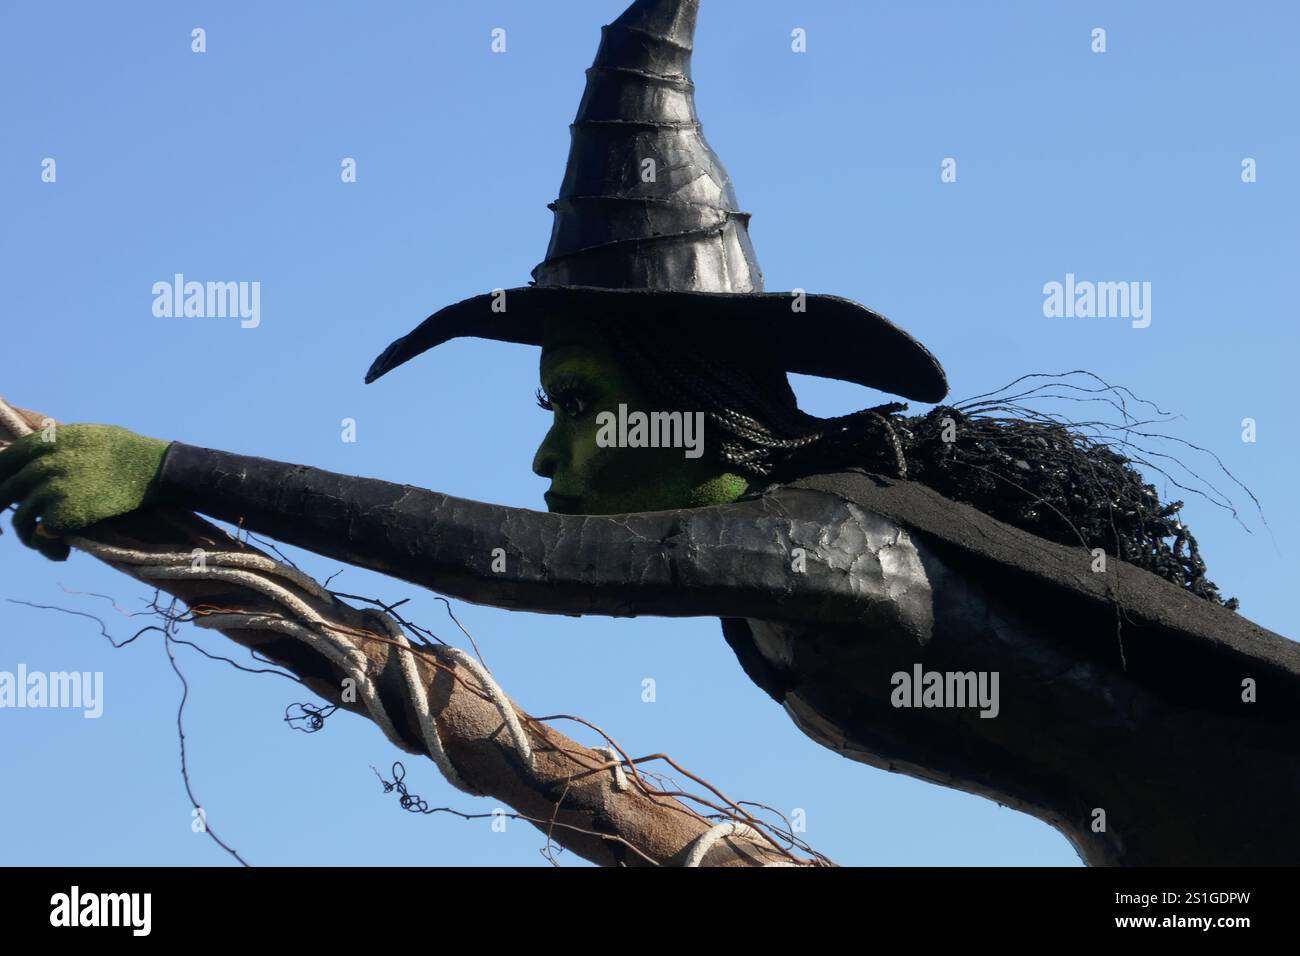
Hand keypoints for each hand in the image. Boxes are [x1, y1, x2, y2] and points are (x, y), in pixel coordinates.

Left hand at [0, 424, 170, 560]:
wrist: (153, 469)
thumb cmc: (128, 451)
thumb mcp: (86, 435)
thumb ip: (58, 444)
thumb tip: (39, 453)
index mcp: (46, 443)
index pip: (4, 462)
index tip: (1, 493)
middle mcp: (42, 465)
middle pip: (3, 491)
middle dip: (1, 507)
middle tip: (10, 523)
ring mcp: (50, 490)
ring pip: (21, 519)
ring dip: (28, 535)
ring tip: (42, 542)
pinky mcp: (63, 515)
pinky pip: (41, 538)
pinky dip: (48, 550)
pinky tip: (60, 554)